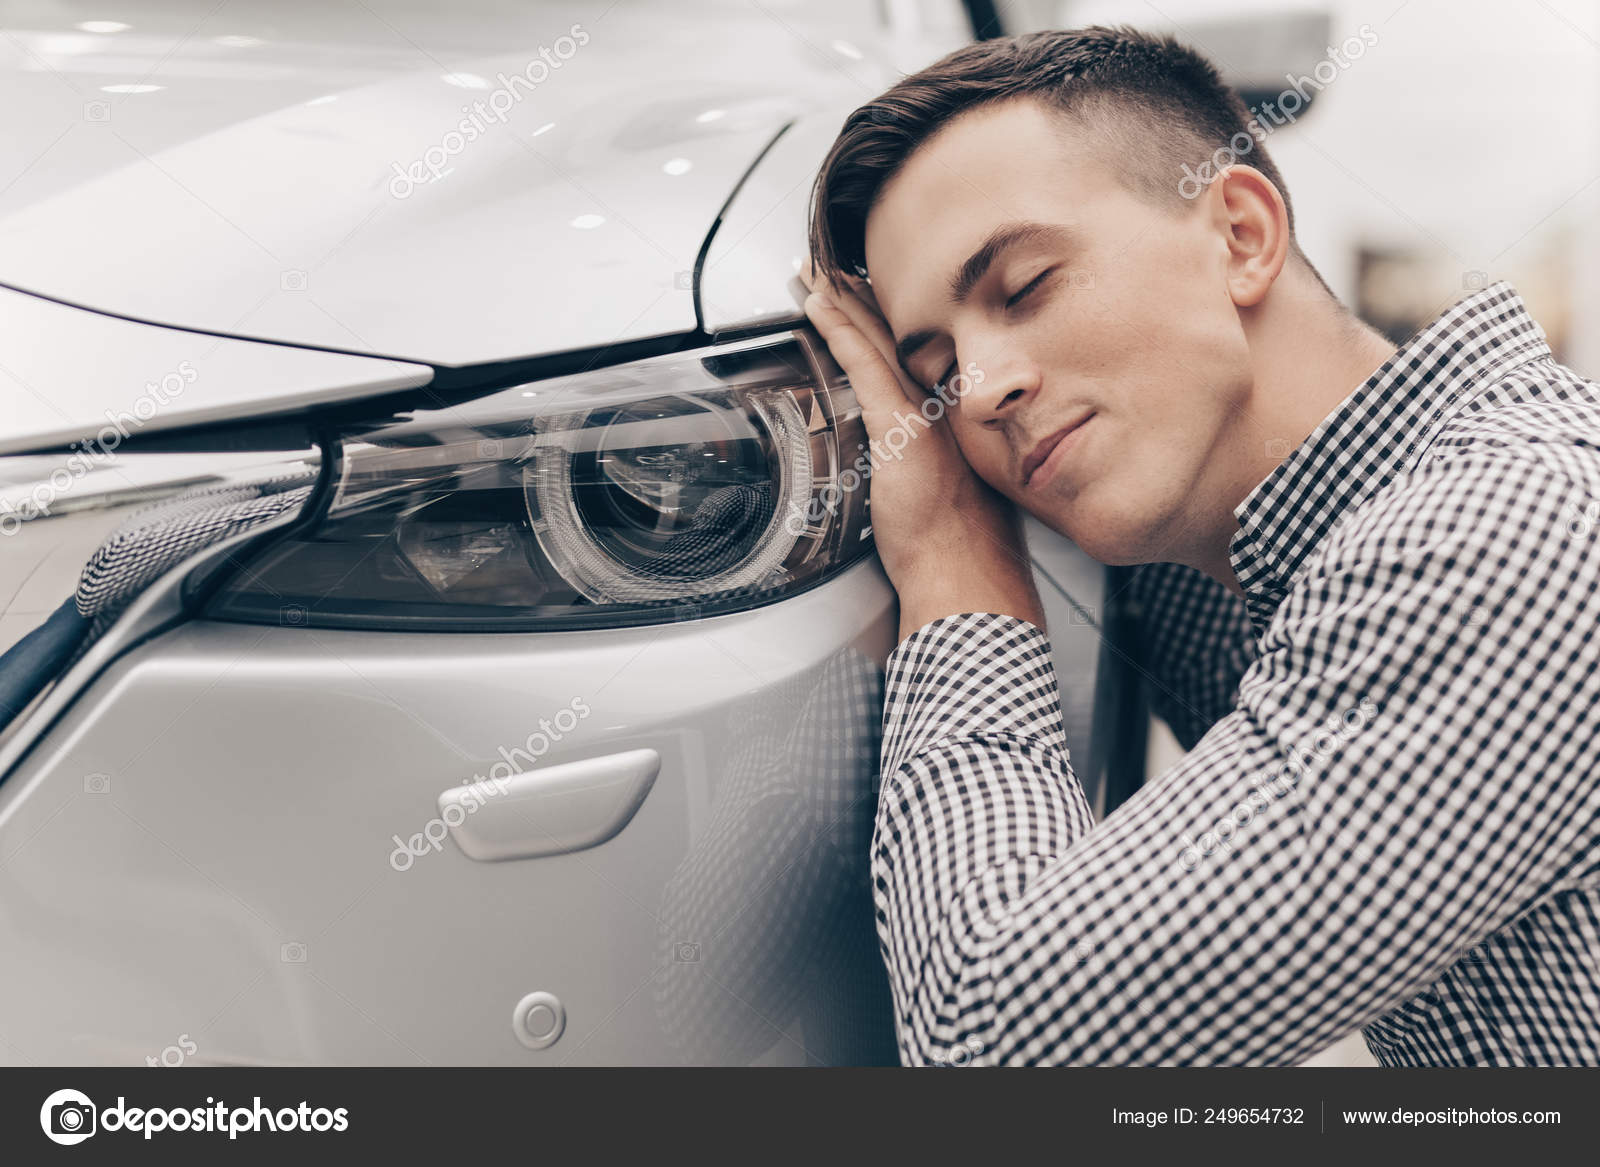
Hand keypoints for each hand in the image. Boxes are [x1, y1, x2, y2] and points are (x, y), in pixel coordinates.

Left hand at [798, 260, 1043, 640]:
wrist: (970, 574)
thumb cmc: (960, 549)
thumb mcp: (949, 497)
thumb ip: (932, 471)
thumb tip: (920, 473)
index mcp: (950, 414)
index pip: (912, 351)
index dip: (885, 316)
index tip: (863, 287)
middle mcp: (940, 404)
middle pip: (895, 333)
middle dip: (860, 294)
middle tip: (830, 258)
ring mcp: (922, 413)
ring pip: (878, 338)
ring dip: (842, 299)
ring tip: (813, 268)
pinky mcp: (900, 429)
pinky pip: (864, 366)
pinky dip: (839, 330)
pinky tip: (819, 305)